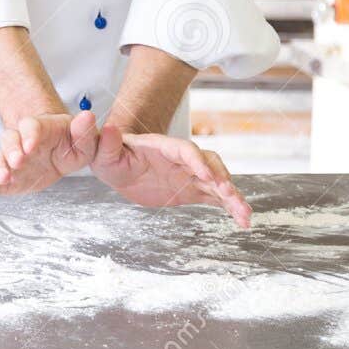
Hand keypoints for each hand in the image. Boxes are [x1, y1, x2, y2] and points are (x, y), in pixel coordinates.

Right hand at [0, 109, 98, 204]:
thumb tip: (88, 116)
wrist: (60, 154)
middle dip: (11, 150)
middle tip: (18, 161)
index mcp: (41, 129)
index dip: (29, 134)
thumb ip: (84, 130)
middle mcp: (22, 141)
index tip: (31, 145)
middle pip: (9, 139)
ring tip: (4, 178)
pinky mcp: (9, 175)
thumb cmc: (70, 142)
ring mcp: (13, 158)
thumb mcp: (83, 138)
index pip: (31, 125)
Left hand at [89, 123, 251, 228]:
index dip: (196, 160)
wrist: (119, 169)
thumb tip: (107, 127)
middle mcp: (181, 159)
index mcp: (162, 147)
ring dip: (232, 196)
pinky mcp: (193, 190)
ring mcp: (190, 175)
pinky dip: (230, 208)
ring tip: (244, 214)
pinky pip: (216, 198)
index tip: (205, 174)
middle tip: (229, 194)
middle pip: (209, 163)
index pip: (184, 149)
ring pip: (217, 182)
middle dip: (220, 177)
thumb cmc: (111, 156)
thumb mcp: (103, 152)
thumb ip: (107, 142)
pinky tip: (242, 222)